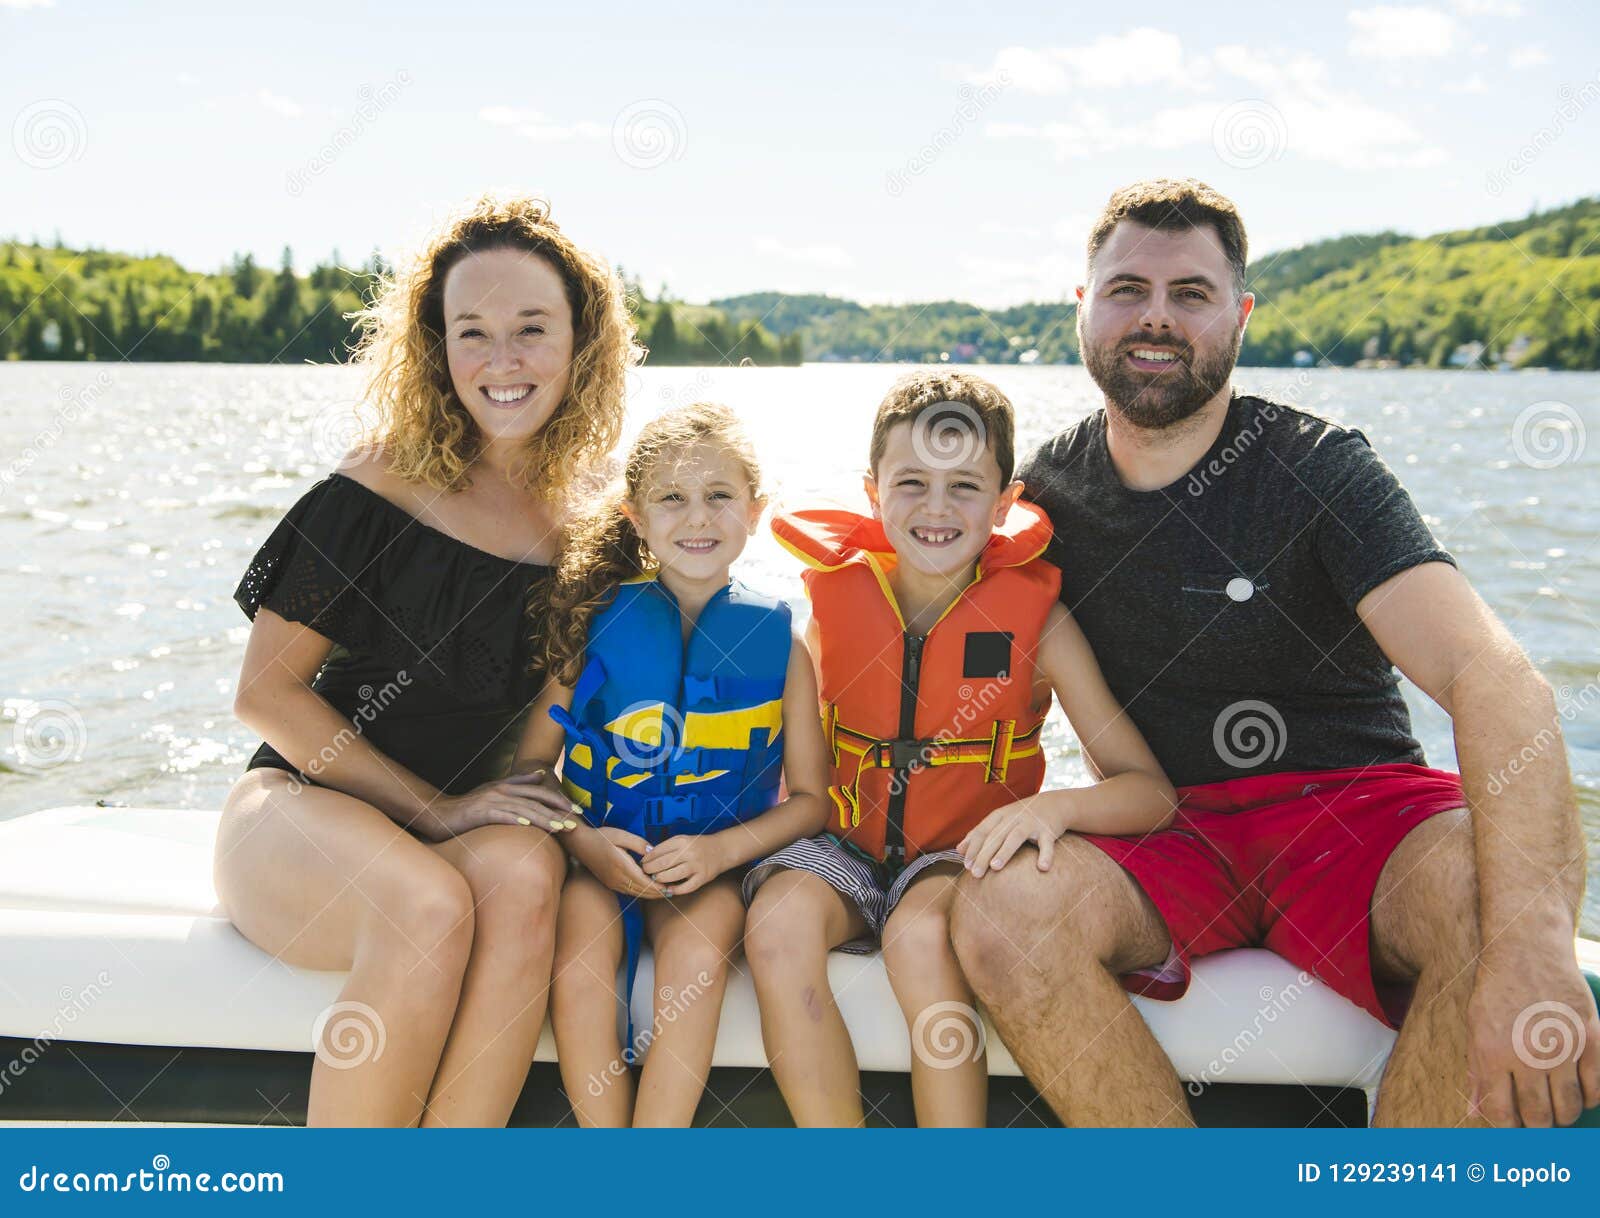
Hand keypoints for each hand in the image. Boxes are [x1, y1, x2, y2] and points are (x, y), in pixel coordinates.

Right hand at [421, 769, 582, 840]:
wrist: (439, 813)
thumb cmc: (470, 806)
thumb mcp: (495, 790)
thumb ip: (518, 782)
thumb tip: (540, 774)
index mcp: (507, 786)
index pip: (540, 792)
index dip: (560, 800)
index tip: (577, 810)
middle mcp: (502, 791)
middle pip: (536, 800)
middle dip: (558, 811)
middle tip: (576, 822)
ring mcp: (491, 801)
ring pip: (523, 809)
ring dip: (544, 819)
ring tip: (561, 828)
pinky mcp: (480, 812)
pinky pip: (501, 815)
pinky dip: (515, 819)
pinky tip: (528, 826)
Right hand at [572, 826, 664, 899]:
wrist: (581, 844)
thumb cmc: (602, 836)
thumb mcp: (621, 835)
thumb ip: (639, 844)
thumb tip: (654, 852)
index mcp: (622, 866)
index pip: (644, 882)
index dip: (659, 887)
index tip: (671, 887)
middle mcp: (617, 878)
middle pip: (642, 891)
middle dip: (658, 893)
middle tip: (672, 892)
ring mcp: (613, 883)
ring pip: (636, 894)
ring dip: (650, 895)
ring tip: (664, 892)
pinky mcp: (610, 883)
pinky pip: (629, 892)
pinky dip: (641, 892)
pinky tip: (649, 889)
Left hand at [640, 833, 728, 896]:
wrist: (721, 849)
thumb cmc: (697, 845)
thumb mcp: (682, 839)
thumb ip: (666, 847)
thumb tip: (647, 856)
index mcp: (682, 841)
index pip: (658, 850)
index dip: (647, 858)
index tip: (642, 863)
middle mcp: (689, 852)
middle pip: (663, 863)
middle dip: (650, 869)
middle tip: (645, 872)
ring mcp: (696, 865)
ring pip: (672, 875)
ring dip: (660, 879)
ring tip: (655, 879)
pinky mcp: (702, 877)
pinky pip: (685, 887)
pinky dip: (675, 890)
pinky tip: (668, 889)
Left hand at [958, 795, 1069, 877]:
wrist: (1055, 803)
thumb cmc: (1022, 816)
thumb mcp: (1000, 820)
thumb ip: (981, 833)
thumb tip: (959, 850)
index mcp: (1000, 815)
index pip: (982, 831)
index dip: (973, 847)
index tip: (966, 865)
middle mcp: (1014, 817)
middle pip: (995, 836)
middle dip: (983, 855)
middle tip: (975, 873)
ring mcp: (1031, 823)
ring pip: (1015, 837)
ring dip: (1005, 851)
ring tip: (995, 867)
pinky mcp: (1049, 830)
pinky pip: (1047, 844)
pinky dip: (1046, 855)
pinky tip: (1042, 867)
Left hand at [1467, 945, 1599, 1126]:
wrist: (1527, 950)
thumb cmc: (1496, 990)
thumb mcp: (1475, 1027)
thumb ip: (1476, 1072)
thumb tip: (1476, 1114)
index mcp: (1492, 1053)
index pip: (1502, 1113)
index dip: (1508, 1129)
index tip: (1513, 1129)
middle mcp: (1528, 1054)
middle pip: (1540, 1117)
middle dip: (1538, 1128)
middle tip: (1537, 1123)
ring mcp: (1563, 1047)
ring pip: (1569, 1107)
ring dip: (1563, 1116)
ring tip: (1556, 1110)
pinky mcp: (1591, 1037)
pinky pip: (1596, 1087)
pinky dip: (1590, 1099)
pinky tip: (1579, 1094)